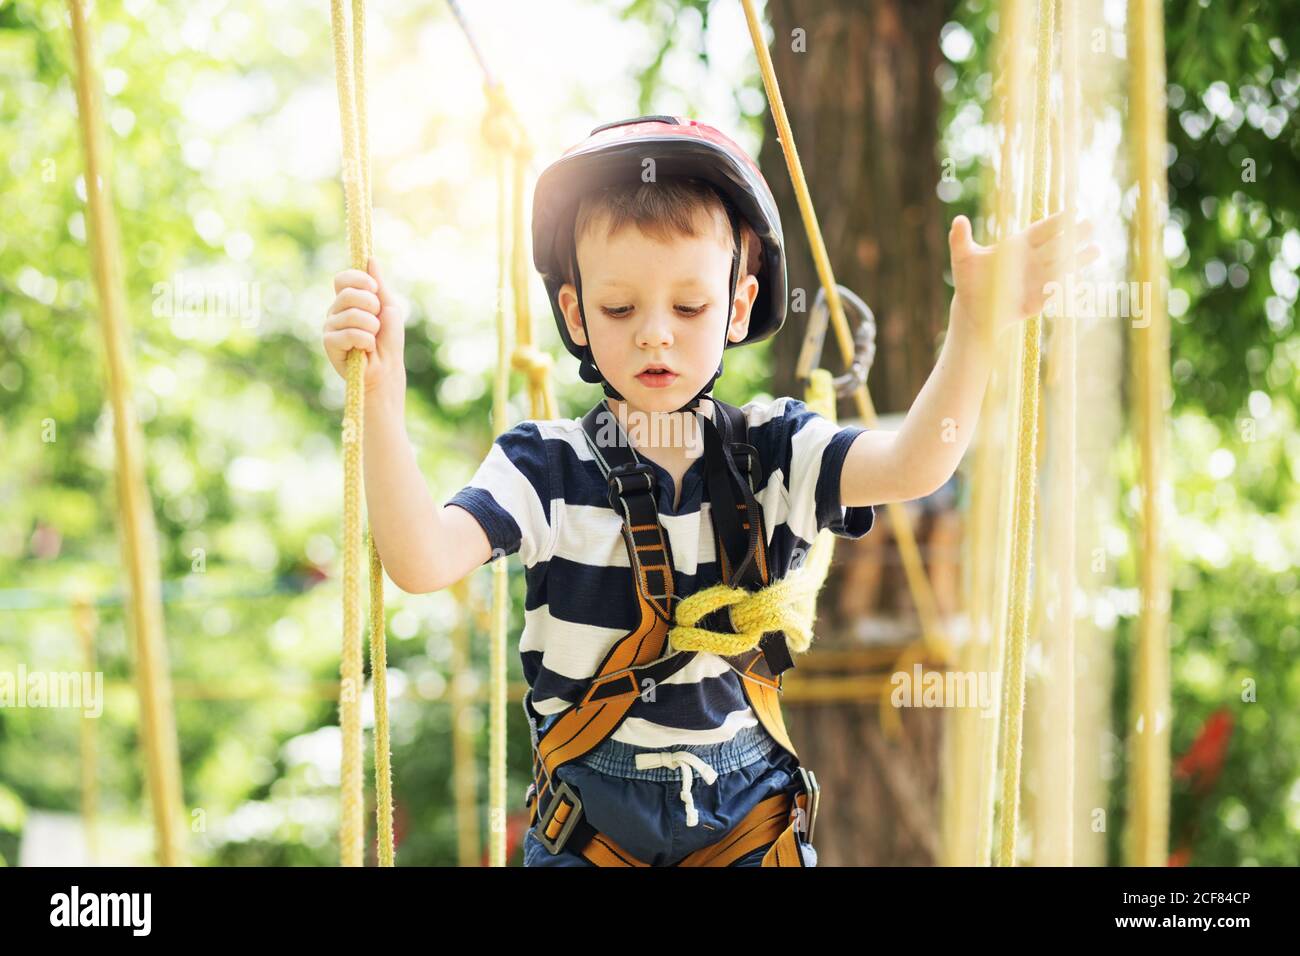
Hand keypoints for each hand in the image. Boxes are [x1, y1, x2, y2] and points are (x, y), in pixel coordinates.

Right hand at [323, 257, 406, 394]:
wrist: (387, 368)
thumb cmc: (388, 340)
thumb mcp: (388, 308)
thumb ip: (379, 285)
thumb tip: (371, 259)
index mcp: (347, 301)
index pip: (342, 279)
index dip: (358, 280)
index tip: (374, 289)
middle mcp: (335, 311)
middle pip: (347, 295)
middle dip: (371, 307)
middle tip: (377, 322)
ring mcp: (330, 326)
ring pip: (352, 315)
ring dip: (372, 327)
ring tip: (373, 338)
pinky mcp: (329, 343)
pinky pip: (350, 333)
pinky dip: (366, 341)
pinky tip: (365, 349)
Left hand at [948, 211, 1099, 337]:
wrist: (974, 312)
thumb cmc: (968, 282)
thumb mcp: (963, 259)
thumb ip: (960, 240)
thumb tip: (958, 220)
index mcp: (1018, 246)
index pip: (1041, 231)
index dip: (1055, 222)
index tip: (1072, 212)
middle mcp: (1032, 261)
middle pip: (1056, 246)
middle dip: (1073, 236)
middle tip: (1091, 224)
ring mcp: (1037, 280)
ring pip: (1060, 267)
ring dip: (1077, 260)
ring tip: (1096, 250)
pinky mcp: (1038, 301)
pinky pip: (1054, 292)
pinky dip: (1064, 286)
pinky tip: (1078, 280)